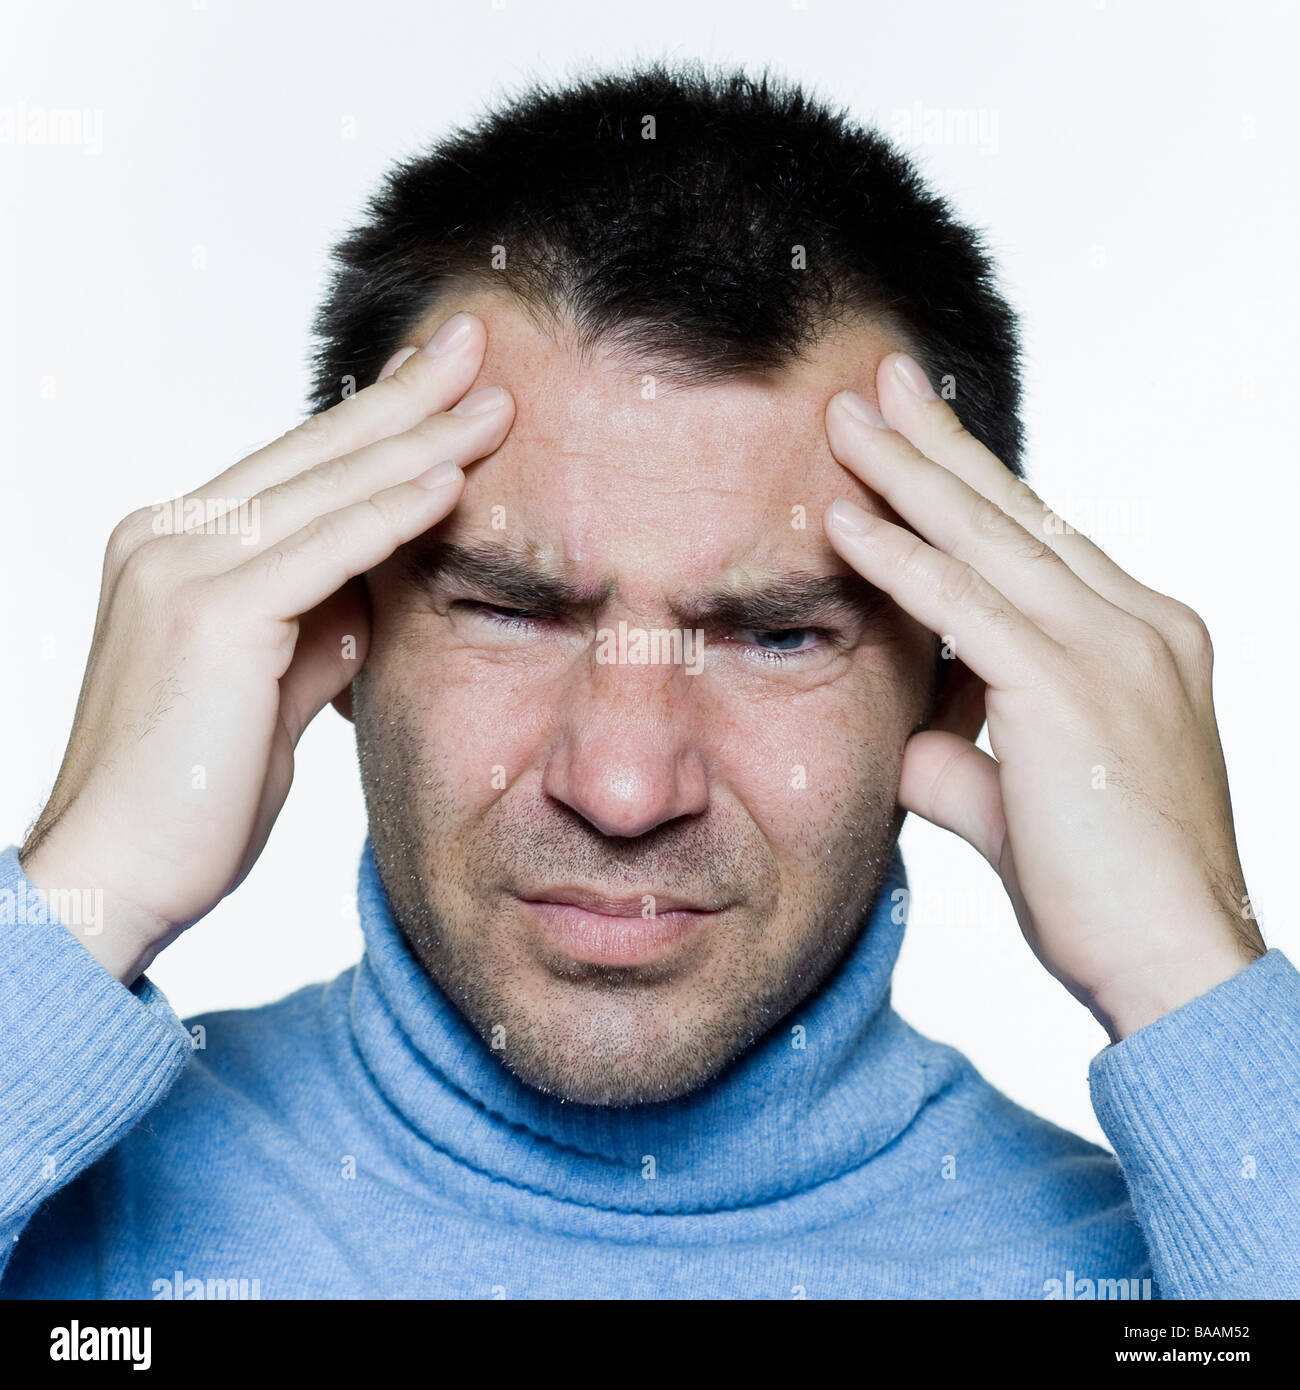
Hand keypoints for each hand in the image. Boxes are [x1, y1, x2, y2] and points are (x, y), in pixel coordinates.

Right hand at [19, 311, 513, 985]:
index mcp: (177, 549)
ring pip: (324, 487)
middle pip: (313, 453)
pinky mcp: (209, 614)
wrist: (117, 876)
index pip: (297, 468)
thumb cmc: (194, 795)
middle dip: (405, 396)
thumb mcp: (273, 688)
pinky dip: (391, 512)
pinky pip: (323, 549)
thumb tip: (378, 586)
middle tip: (476, 342)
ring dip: (418, 438)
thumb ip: (318, 626)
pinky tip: (451, 476)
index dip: (375, 419)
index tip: (440, 382)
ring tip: (494, 398)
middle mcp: (168, 539)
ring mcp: (179, 568)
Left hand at [823, 353, 1263, 1041]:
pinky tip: (842, 516)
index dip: (974, 486)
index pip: (1042, 542)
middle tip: (882, 380)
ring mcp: (1112, 647)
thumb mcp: (1026, 804)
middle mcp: (1137, 623)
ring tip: (844, 417)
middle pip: (1017, 512)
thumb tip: (912, 739)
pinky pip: (962, 603)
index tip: (921, 439)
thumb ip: (968, 757)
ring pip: (988, 536)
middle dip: (939, 442)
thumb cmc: (1110, 896)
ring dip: (906, 472)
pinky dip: (898, 557)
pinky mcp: (1069, 687)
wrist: (1174, 963)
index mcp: (1143, 639)